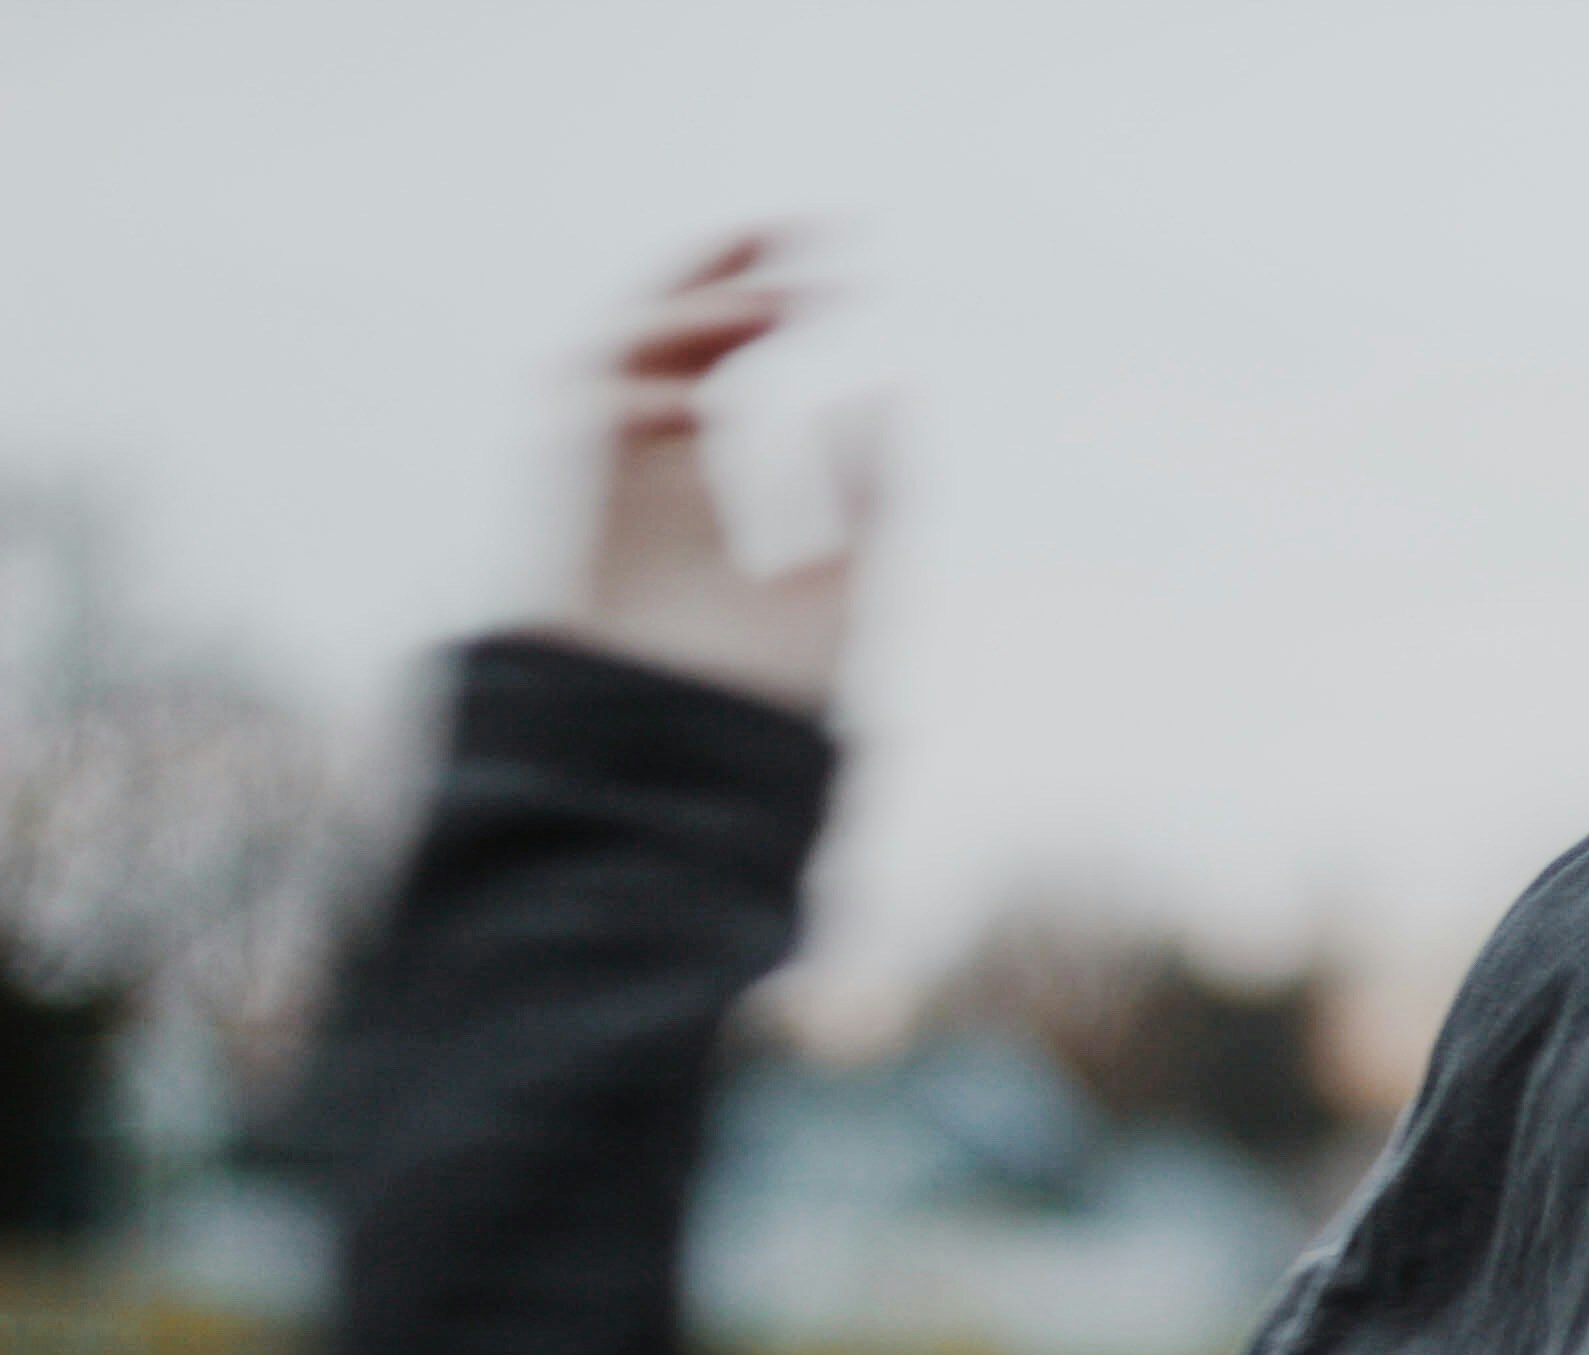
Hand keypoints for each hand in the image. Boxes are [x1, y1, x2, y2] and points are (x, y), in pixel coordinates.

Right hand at [542, 232, 875, 717]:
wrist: (699, 776)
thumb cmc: (774, 698)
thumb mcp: (854, 576)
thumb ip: (872, 485)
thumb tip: (892, 389)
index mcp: (704, 492)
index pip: (719, 365)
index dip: (767, 303)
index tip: (845, 272)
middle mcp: (650, 481)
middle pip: (664, 343)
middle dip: (720, 278)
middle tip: (797, 234)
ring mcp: (612, 495)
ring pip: (623, 365)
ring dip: (690, 321)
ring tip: (771, 304)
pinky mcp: (587, 521)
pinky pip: (585, 429)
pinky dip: (633, 397)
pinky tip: (701, 398)